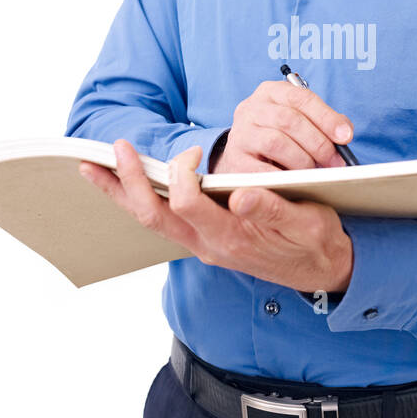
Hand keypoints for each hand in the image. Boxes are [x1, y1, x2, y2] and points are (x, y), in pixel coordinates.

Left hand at [78, 140, 353, 292]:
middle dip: (129, 181)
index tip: (196, 150)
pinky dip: (136, 200)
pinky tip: (123, 182)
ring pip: (149, 219)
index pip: (187, 203)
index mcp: (231, 236)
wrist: (323, 269)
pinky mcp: (202, 237)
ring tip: (93, 166)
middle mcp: (208, 244)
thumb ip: (273, 211)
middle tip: (114, 148)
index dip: (183, 173)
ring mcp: (201, 243)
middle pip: (152, 215)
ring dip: (120, 192)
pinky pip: (159, 220)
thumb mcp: (307, 224)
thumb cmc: (316, 241)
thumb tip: (240, 194)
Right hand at [209, 79, 353, 173]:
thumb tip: (345, 133)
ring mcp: (240, 133)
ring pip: (276, 142)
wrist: (245, 160)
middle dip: (318, 142)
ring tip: (315, 173)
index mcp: (271, 92)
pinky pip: (261, 168)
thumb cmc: (281, 139)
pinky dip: (282, 176)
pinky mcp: (234, 159)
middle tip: (336, 163)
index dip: (327, 117)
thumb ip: (323, 123)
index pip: (301, 98)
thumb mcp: (300, 123)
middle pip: (289, 120)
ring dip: (302, 160)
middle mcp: (251, 108)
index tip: (346, 136)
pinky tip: (296, 183)